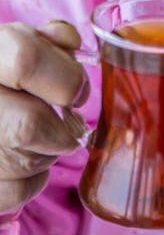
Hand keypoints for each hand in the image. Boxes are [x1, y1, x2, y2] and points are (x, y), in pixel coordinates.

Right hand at [0, 20, 89, 214]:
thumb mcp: (14, 44)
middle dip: (61, 129)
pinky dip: (32, 181)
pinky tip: (21, 160)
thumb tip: (71, 46)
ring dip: (47, 153)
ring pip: (25, 163)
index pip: (26, 61)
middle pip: (28, 125)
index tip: (78, 92)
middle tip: (66, 126)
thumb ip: (47, 40)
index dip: (66, 78)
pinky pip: (17, 193)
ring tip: (39, 140)